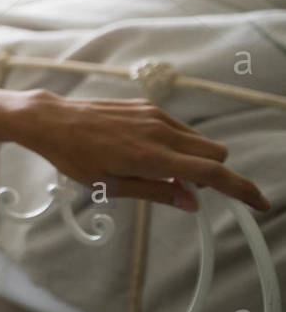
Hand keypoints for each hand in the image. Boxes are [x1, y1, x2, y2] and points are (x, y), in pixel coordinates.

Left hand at [16, 91, 269, 211]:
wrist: (53, 121)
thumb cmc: (75, 158)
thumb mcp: (110, 186)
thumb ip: (155, 193)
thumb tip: (192, 203)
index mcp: (151, 157)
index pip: (211, 173)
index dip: (240, 190)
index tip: (259, 204)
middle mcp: (160, 132)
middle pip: (216, 153)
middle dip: (213, 173)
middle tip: (182, 188)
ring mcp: (156, 116)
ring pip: (200, 140)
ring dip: (194, 159)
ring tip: (156, 170)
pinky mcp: (149, 107)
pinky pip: (180, 129)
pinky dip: (178, 145)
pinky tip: (146, 152)